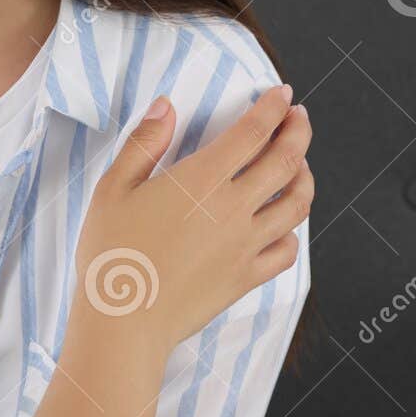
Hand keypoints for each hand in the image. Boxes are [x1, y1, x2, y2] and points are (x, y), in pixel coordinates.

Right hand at [73, 83, 312, 353]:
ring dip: (305, 176)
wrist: (123, 322)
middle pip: (287, 160)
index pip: (253, 132)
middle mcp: (234, 209)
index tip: (282, 94)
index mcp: (201, 181)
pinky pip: (287, 249)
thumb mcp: (111, 190)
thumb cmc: (110, 255)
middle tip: (298, 117)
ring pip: (298, 203)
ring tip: (299, 164)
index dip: (273, 107)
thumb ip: (143, 144)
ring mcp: (246, 245)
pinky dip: (293, 230)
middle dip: (299, 130)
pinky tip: (282, 224)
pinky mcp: (247, 277)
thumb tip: (165, 106)